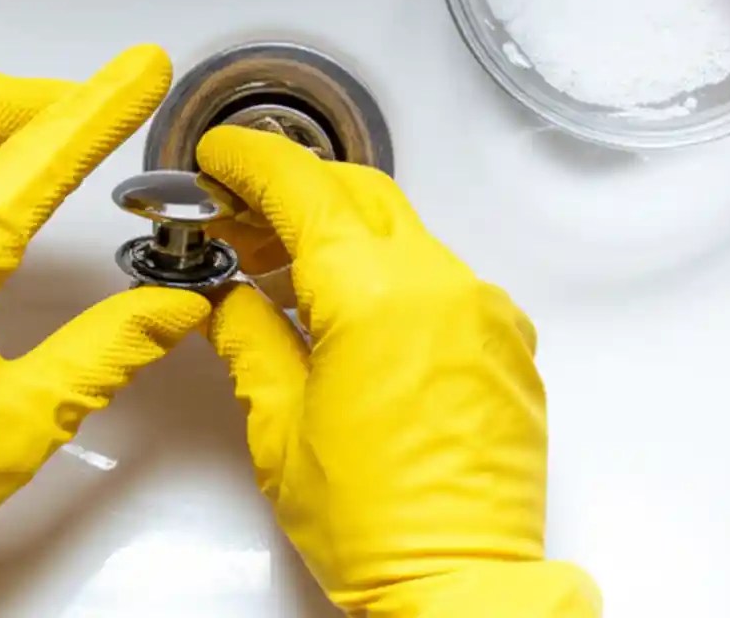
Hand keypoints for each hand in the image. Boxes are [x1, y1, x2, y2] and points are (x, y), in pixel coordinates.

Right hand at [198, 128, 600, 616]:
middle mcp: (442, 287)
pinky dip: (390, 274)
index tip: (222, 155)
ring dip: (341, 234)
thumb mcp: (278, 426)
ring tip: (283, 273)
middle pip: (360, 193)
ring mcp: (484, 311)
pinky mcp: (507, 341)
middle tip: (239, 219)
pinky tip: (351, 315)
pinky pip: (442, 278)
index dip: (253, 161)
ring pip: (403, 233)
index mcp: (375, 299)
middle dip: (295, 191)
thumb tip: (230, 297)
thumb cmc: (375, 525)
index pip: (305, 190)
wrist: (462, 582)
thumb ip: (249, 337)